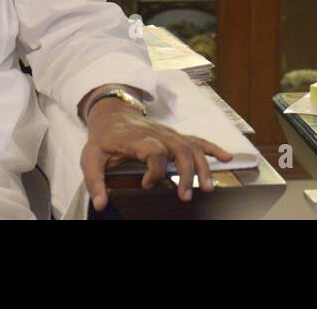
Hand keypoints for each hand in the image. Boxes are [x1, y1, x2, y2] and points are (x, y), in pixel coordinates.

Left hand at [80, 97, 232, 211]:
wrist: (112, 113)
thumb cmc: (103, 138)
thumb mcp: (90, 157)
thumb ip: (95, 181)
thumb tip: (100, 204)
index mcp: (136, 138)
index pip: (153, 150)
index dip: (154, 170)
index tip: (146, 184)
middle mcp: (157, 134)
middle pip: (179, 149)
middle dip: (186, 173)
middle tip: (186, 196)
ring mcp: (169, 133)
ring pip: (191, 146)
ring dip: (202, 167)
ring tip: (207, 188)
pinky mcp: (175, 135)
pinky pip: (197, 140)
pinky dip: (212, 148)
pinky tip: (226, 158)